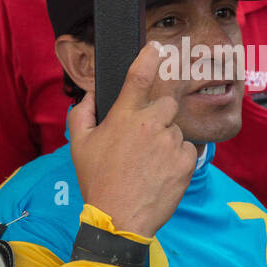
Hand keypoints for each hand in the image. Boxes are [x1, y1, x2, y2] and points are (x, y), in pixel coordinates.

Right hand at [69, 41, 197, 237]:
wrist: (119, 219)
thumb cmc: (97, 181)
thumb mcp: (78, 145)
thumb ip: (81, 113)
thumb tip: (91, 95)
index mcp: (124, 116)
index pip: (139, 76)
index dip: (149, 57)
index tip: (156, 48)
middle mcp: (150, 124)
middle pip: (166, 104)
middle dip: (158, 116)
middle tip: (144, 140)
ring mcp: (171, 142)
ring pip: (176, 130)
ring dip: (166, 141)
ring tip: (148, 165)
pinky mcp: (186, 161)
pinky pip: (188, 150)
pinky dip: (178, 159)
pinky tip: (161, 174)